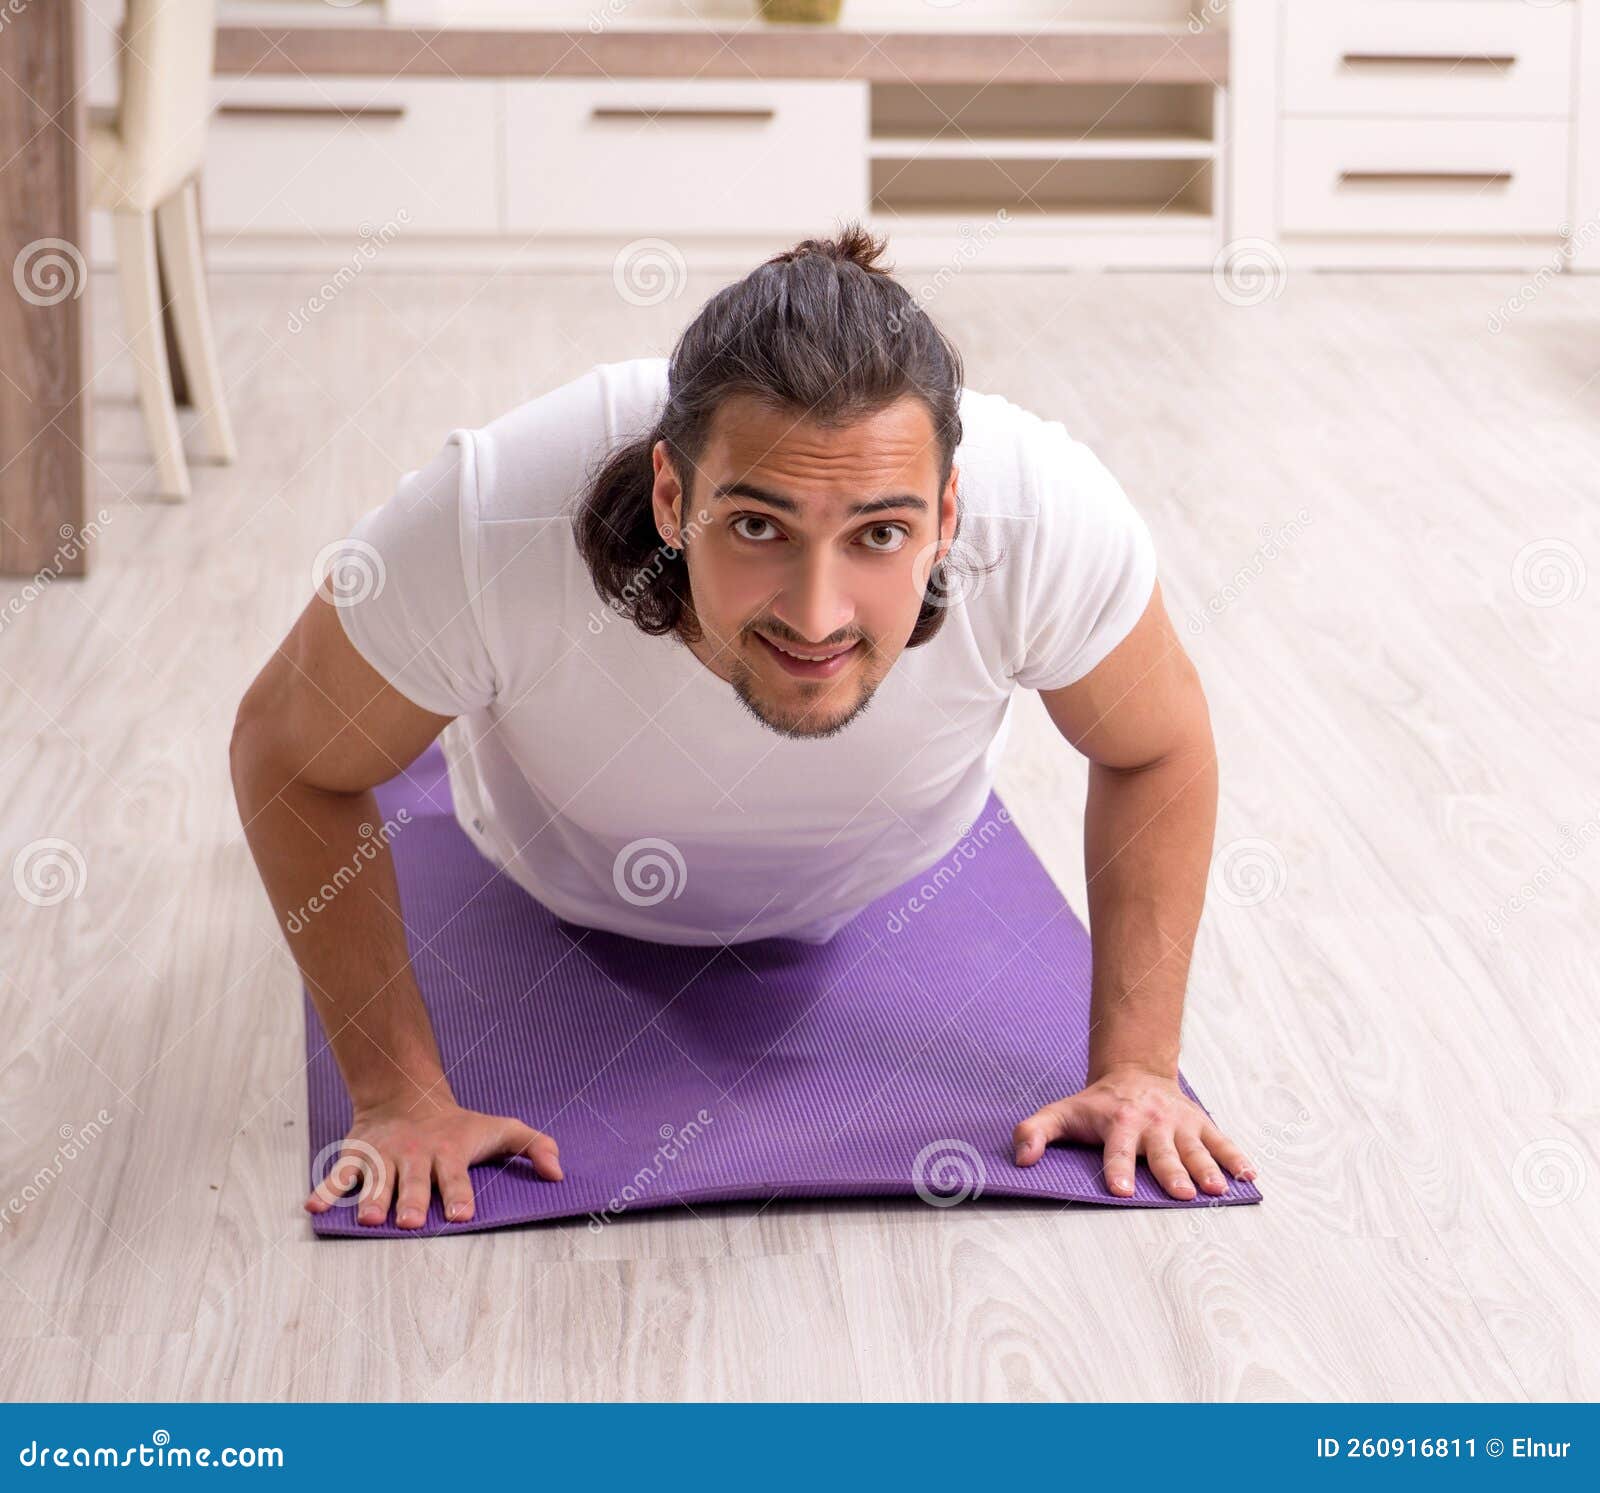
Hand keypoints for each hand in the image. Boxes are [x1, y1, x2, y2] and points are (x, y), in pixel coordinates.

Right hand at [305, 1093, 563, 1227]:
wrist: (407, 1095)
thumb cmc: (460, 1125)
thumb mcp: (500, 1129)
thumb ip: (533, 1147)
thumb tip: (559, 1173)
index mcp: (450, 1154)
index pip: (456, 1177)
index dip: (458, 1195)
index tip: (459, 1214)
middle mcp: (416, 1156)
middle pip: (413, 1182)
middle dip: (411, 1200)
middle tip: (408, 1221)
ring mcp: (385, 1157)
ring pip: (377, 1180)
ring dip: (373, 1199)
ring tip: (369, 1218)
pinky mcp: (358, 1156)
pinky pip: (339, 1173)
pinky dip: (327, 1189)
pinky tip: (315, 1206)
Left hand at [1011, 1064, 1255, 1199]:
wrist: (1135, 1072)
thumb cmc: (1095, 1104)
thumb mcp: (1061, 1112)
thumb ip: (1035, 1131)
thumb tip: (1020, 1159)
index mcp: (1117, 1122)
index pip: (1116, 1150)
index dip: (1117, 1169)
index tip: (1121, 1191)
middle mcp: (1151, 1122)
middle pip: (1161, 1152)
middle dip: (1171, 1172)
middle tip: (1181, 1194)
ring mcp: (1179, 1123)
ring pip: (1194, 1147)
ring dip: (1207, 1168)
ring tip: (1217, 1190)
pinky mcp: (1200, 1123)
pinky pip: (1221, 1140)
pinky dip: (1236, 1157)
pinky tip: (1249, 1176)